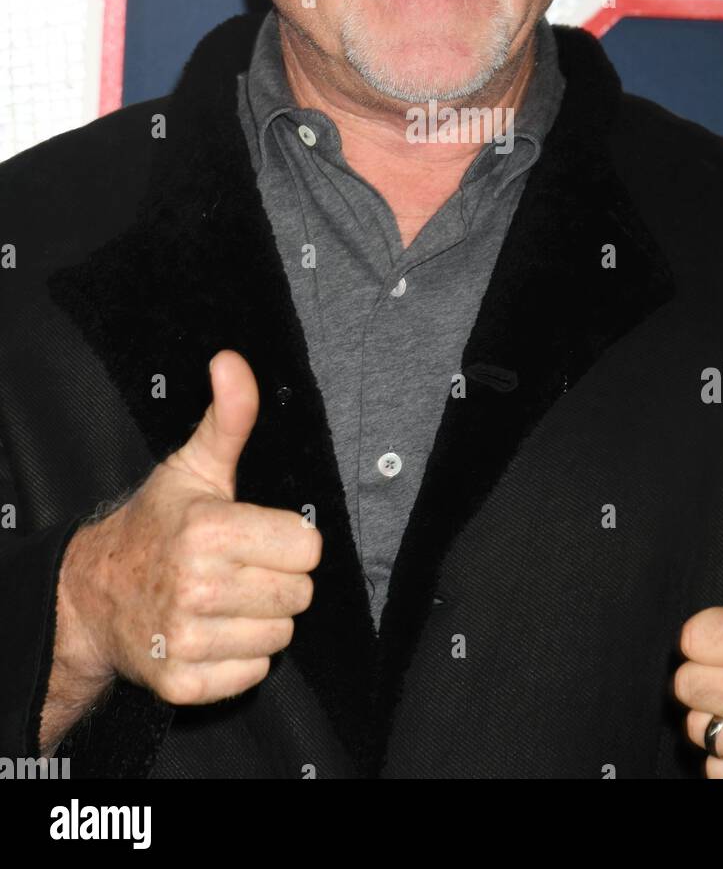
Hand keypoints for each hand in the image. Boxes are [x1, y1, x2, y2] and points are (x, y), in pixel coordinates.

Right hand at [62, 349, 321, 705]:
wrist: (93, 594)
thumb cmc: (154, 527)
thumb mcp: (194, 467)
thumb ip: (229, 416)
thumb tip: (232, 362)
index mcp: (210, 529)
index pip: (308, 546)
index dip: (288, 539)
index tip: (258, 536)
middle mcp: (198, 586)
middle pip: (299, 593)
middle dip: (278, 580)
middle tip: (240, 568)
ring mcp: (188, 638)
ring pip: (281, 636)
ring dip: (261, 620)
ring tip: (225, 600)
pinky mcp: (183, 683)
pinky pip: (254, 674)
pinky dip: (240, 659)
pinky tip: (213, 633)